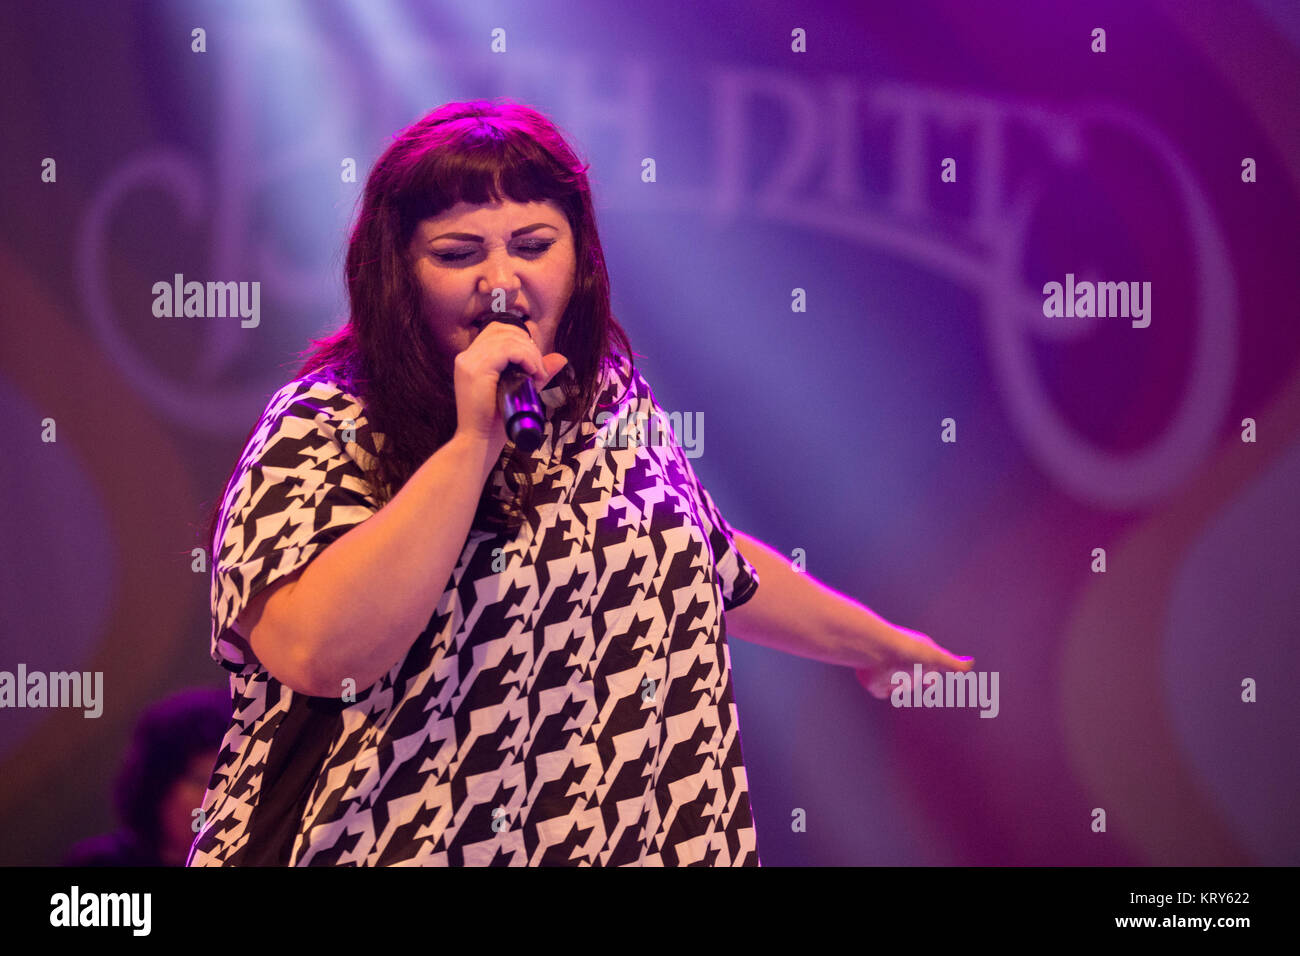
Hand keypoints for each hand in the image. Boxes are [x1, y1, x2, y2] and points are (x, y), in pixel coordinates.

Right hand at [452, 318, 567, 453]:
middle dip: (528, 344)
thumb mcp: (519, 389)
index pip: (496, 330)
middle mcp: (467, 356)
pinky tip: (533, 373)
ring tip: (538, 374)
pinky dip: (526, 357)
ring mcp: (469, 362)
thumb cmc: (496, 420)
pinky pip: (507, 350)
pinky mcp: (476, 370)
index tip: (533, 360)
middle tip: (539, 369)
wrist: (478, 441)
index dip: (520, 338)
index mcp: (472, 358)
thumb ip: (536, 371)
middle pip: (502, 329)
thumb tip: (561, 358)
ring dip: (530, 353)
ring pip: (507, 339)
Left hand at [853, 626, 974, 699]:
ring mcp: (891, 675)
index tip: (932, 681)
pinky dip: (886, 690)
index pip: (930, 670)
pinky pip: (884, 693)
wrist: (877, 651)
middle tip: (919, 678)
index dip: (932, 676)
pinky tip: (886, 682)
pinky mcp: (876, 684)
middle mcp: (905, 666)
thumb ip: (954, 664)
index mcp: (920, 657)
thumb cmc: (908, 651)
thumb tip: (971, 663)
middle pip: (916, 680)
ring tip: (897, 672)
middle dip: (916, 680)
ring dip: (903, 685)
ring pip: (902, 688)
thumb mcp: (936, 657)